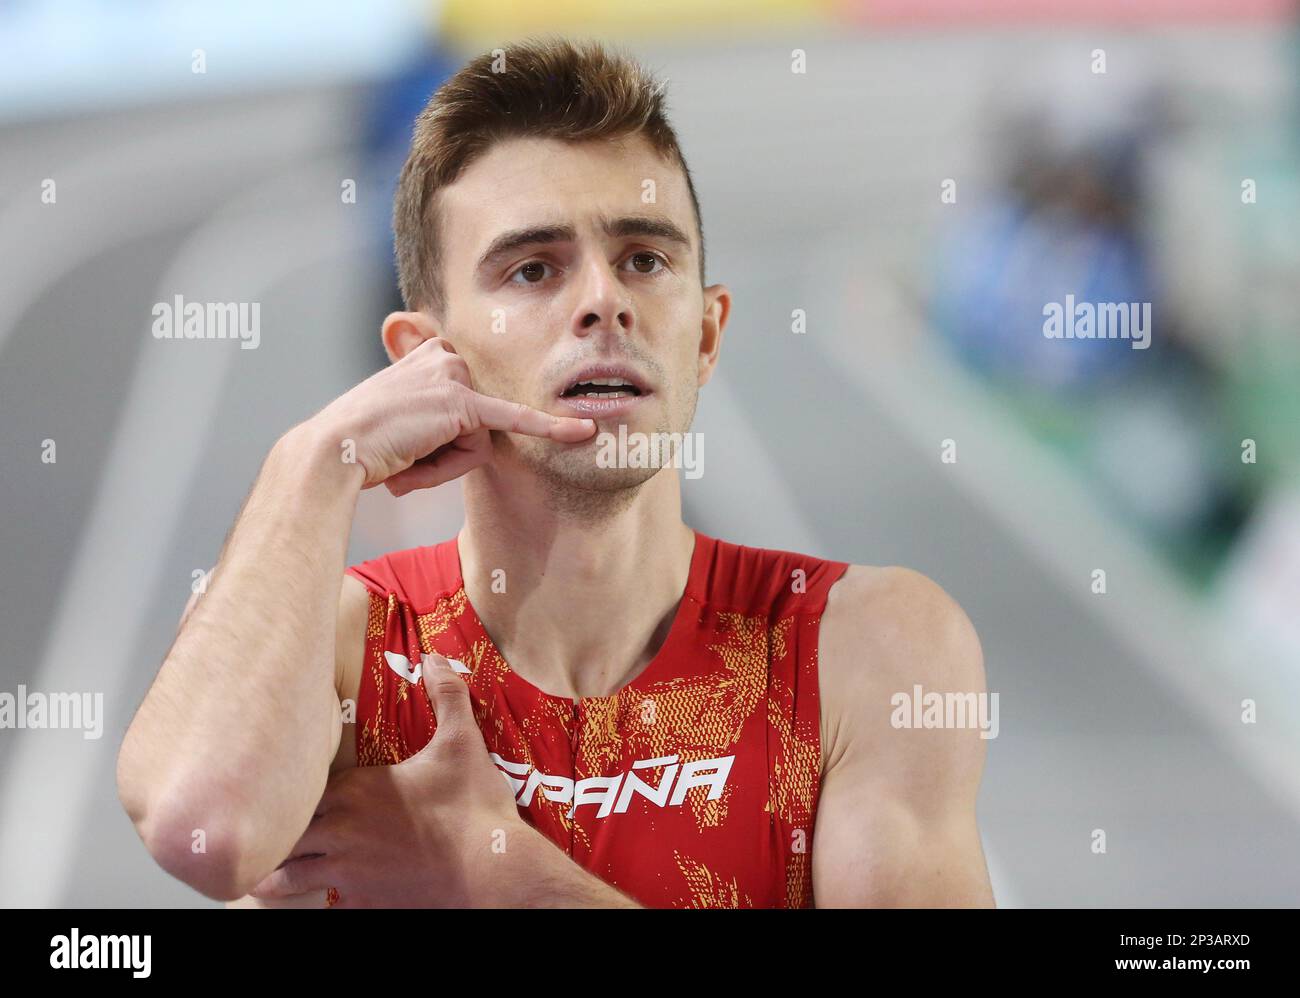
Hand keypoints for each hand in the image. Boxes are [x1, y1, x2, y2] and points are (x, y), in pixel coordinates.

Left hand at [247, 655, 526, 907]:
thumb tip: (435, 658)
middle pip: (284, 834)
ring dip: (276, 874)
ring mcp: (348, 872)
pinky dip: (316, 898)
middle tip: (257, 833)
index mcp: (356, 789)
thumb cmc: (474, 808)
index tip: (278, 787)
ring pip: (288, 876)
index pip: (297, 789)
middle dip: (273, 833)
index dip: (288, 790)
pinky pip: (323, 903)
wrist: (492, 872)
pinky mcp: (364, 904)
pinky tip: (316, 896)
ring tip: (262, 876)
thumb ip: (447, 696)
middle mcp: (341, 830)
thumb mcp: (463, 743)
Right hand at [306, 335, 594, 496]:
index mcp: (423, 355)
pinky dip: (549, 430)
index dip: (437, 440)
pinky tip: (580, 433)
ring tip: (407, 459)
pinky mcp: (463, 404)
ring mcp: (452, 378)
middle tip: (400, 457)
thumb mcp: (397, 425)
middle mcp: (440, 357)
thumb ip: (431, 424)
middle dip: (444, 453)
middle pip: (474, 420)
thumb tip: (467, 443)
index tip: (409, 441)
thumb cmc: (359, 448)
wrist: (334, 452)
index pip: (463, 404)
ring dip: (445, 464)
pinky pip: (514, 421)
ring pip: (479, 439)